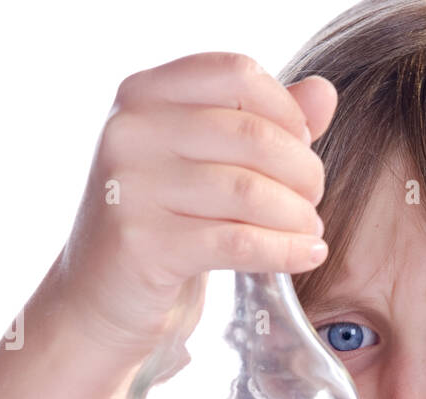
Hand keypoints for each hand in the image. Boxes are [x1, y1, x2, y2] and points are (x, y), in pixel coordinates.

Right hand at [48, 52, 335, 361]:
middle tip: (313, 200)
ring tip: (310, 230)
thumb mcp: (206, 162)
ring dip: (297, 215)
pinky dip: (285, 250)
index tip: (302, 148)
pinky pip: (238, 242)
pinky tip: (308, 255)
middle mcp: (130, 131)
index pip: (236, 74)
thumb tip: (324, 94)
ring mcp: (130, 188)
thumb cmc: (165, 222)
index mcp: (143, 94)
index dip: (286, 110)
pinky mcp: (143, 245)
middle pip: (252, 133)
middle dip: (302, 171)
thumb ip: (263, 122)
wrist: (101, 296)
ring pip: (249, 191)